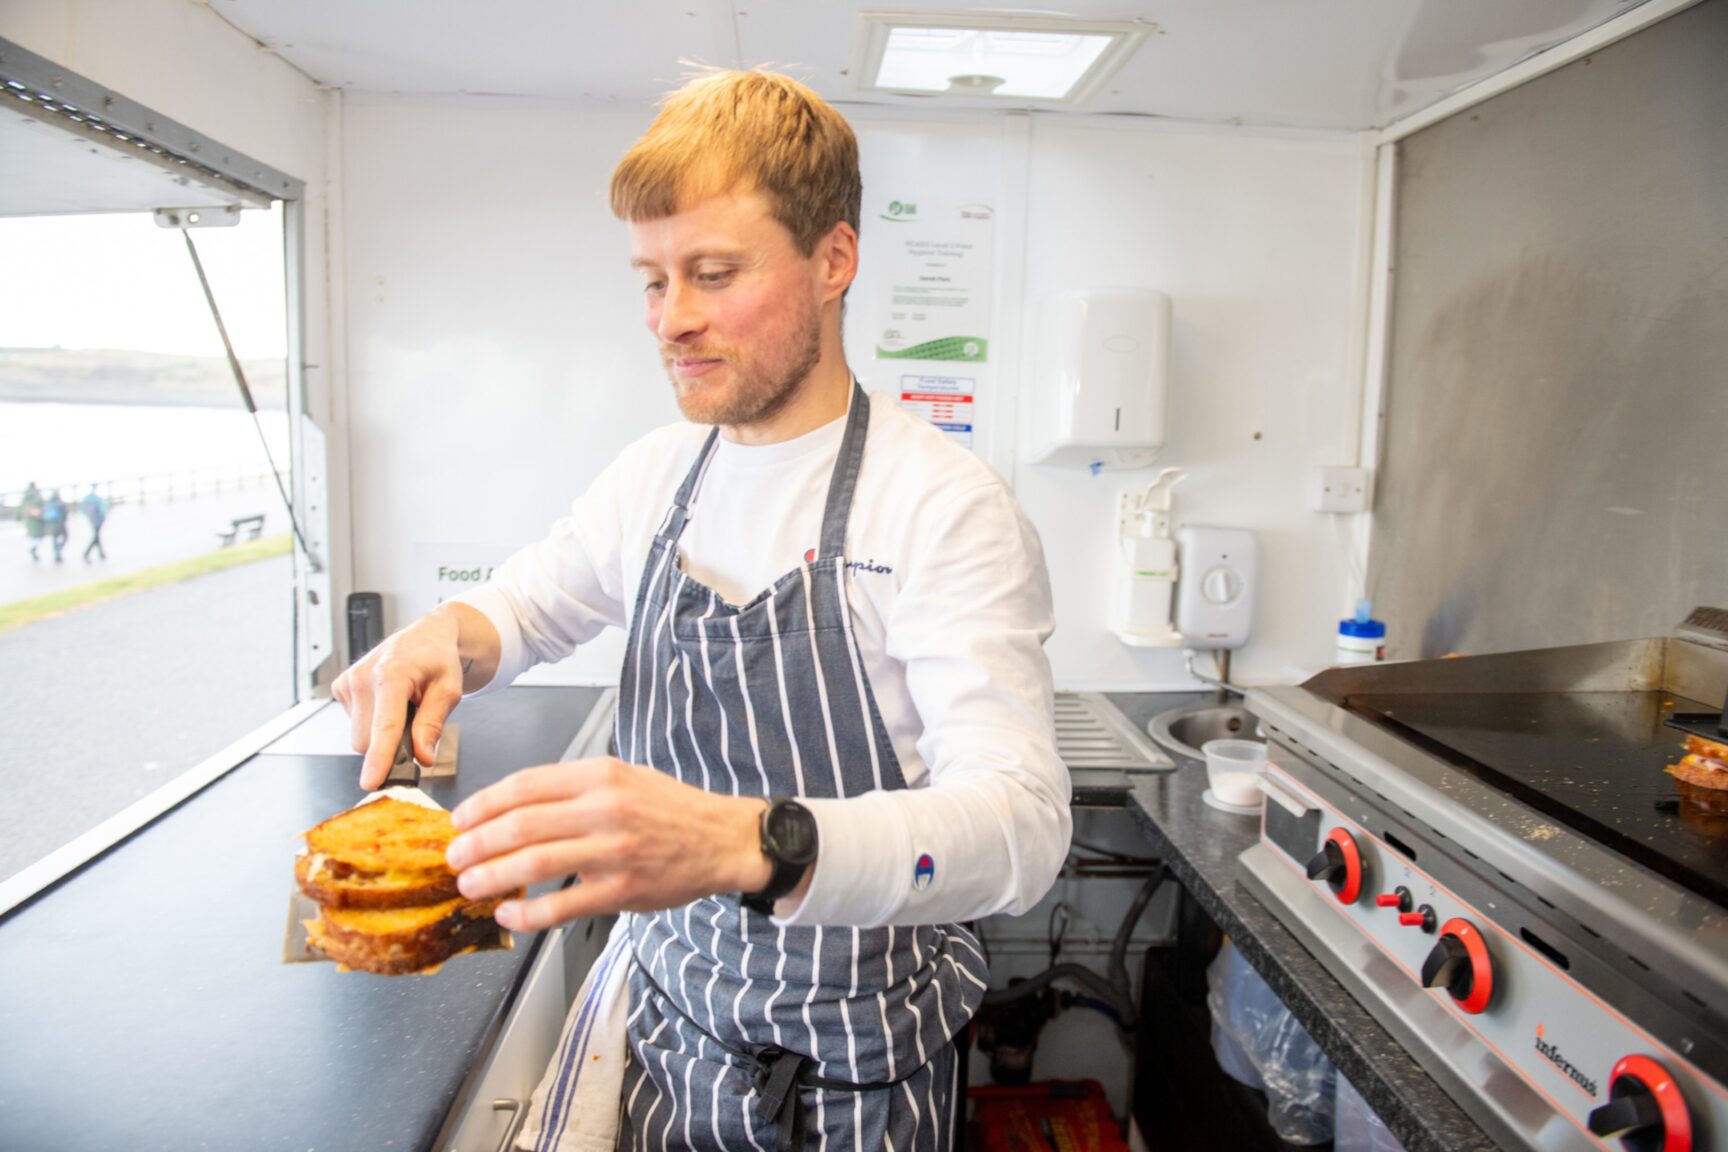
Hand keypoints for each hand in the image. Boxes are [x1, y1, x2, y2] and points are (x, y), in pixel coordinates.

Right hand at [331, 609, 466, 789]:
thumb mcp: (449, 690)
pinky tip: (386, 702)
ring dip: (380, 733)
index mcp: (393, 674)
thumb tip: (422, 757)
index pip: (385, 726)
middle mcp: (363, 676)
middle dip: (389, 746)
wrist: (426, 636)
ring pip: (358, 737)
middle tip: (414, 726)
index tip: (371, 782)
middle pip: (367, 741)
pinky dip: (371, 722)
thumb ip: (433, 724)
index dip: (379, 758)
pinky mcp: (340, 686)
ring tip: (402, 707)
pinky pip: (353, 724)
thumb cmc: (439, 660)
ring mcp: (348, 680)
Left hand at [444, 758, 773, 930]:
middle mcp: (604, 808)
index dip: (483, 805)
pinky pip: (560, 905)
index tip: (460, 820)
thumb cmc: (670, 808)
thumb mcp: (623, 776)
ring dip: (490, 877)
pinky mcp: (621, 890)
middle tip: (455, 857)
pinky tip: (509, 913)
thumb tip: (512, 808)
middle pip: (520, 825)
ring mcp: (612, 851)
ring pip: (533, 864)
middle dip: (475, 844)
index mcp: (600, 774)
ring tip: (469, 885)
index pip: (524, 785)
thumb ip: (572, 788)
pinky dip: (527, 912)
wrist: (722, 839)